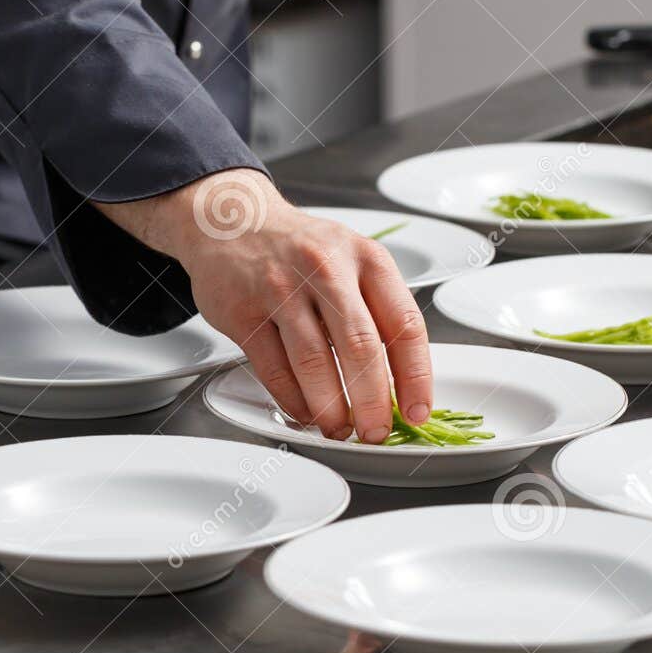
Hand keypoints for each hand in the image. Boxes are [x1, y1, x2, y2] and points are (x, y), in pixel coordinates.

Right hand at [95, 171, 431, 442]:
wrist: (233, 221)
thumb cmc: (301, 249)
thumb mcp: (352, 258)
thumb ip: (376, 309)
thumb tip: (399, 381)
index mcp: (366, 257)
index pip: (404, 324)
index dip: (416, 376)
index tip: (418, 410)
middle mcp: (325, 268)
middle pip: (360, 347)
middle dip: (372, 402)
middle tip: (376, 431)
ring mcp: (281, 289)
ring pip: (314, 363)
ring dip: (331, 409)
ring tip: (340, 429)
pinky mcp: (244, 312)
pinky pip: (273, 369)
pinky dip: (293, 401)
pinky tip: (305, 413)